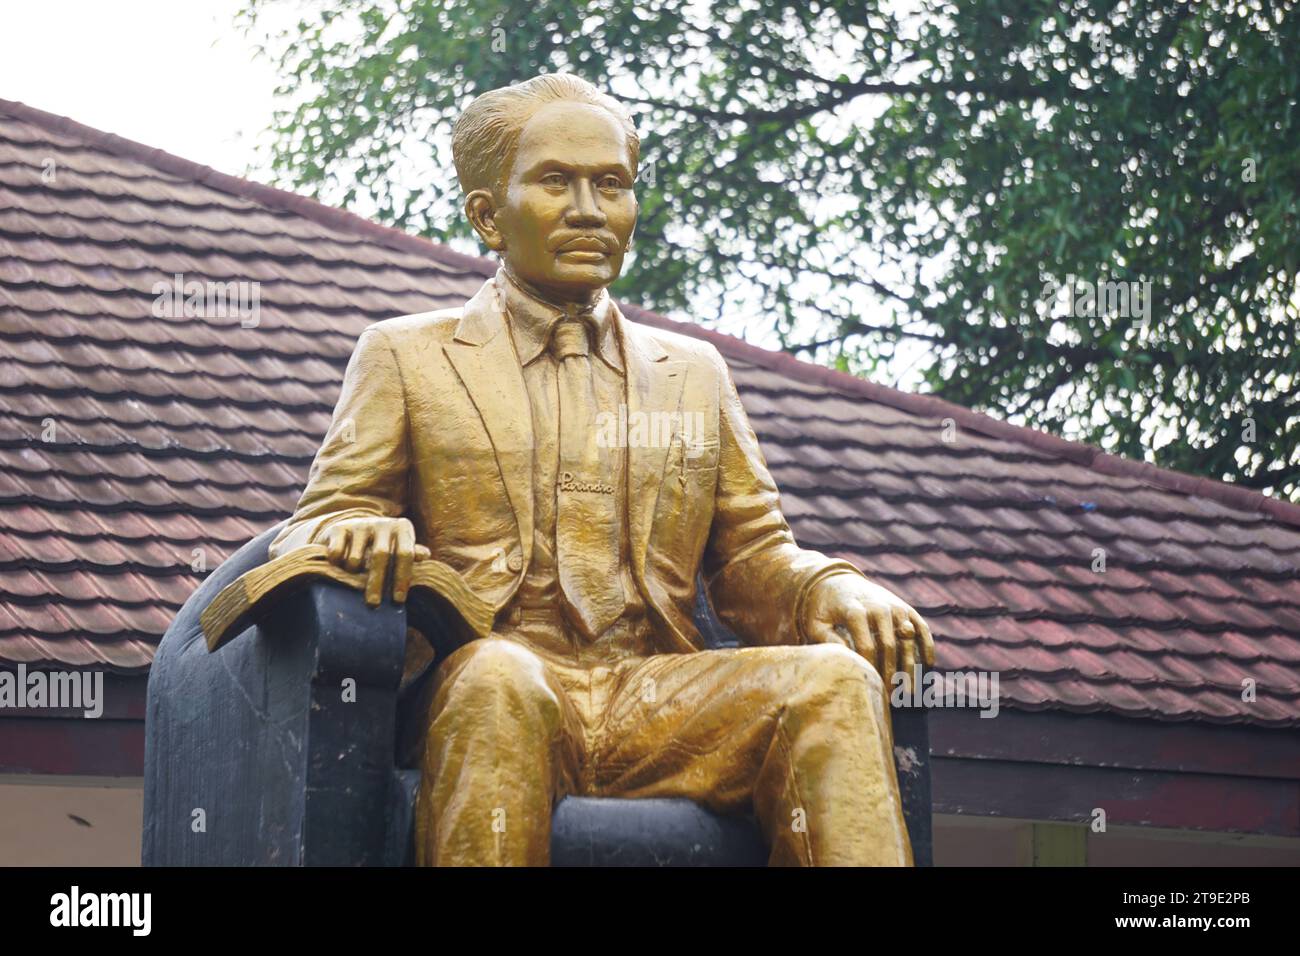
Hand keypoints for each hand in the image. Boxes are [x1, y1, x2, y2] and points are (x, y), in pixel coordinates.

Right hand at [317, 516, 430, 606]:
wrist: (350, 529)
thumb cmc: (381, 545)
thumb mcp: (399, 548)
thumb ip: (411, 554)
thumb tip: (425, 555)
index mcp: (402, 528)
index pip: (405, 553)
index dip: (402, 577)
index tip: (398, 600)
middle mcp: (382, 523)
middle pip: (381, 556)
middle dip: (377, 583)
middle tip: (373, 604)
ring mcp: (360, 524)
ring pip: (355, 559)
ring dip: (353, 573)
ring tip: (353, 576)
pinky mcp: (338, 528)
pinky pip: (336, 554)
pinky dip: (337, 564)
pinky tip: (339, 565)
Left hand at [803, 572, 934, 681]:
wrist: (837, 581)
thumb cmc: (824, 610)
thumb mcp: (816, 622)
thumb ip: (828, 640)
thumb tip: (848, 659)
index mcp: (855, 610)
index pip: (866, 646)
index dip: (870, 670)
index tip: (871, 689)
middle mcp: (878, 606)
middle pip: (889, 646)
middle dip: (891, 675)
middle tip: (892, 699)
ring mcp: (895, 606)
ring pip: (909, 640)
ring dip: (912, 668)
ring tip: (910, 694)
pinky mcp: (906, 608)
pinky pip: (922, 629)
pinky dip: (927, 649)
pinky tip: (927, 670)